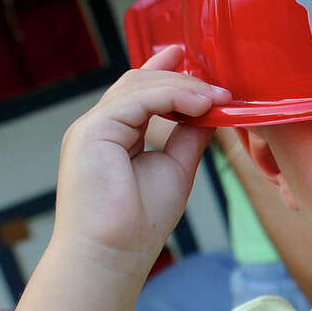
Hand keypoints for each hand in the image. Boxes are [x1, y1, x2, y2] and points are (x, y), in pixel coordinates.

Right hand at [53, 47, 226, 276]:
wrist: (113, 254)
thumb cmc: (138, 224)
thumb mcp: (175, 168)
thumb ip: (189, 137)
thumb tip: (211, 112)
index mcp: (112, 136)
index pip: (137, 92)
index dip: (162, 70)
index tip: (189, 55)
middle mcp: (98, 128)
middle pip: (139, 83)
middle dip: (181, 77)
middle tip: (220, 86)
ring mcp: (91, 128)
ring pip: (139, 87)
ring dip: (184, 88)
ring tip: (218, 98)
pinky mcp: (91, 131)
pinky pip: (137, 100)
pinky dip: (173, 97)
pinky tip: (201, 105)